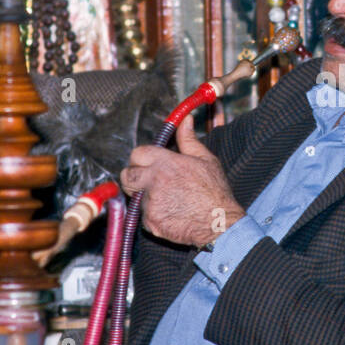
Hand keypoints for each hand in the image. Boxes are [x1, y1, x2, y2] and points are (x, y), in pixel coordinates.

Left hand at [119, 118, 245, 246]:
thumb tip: (185, 121)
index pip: (137, 153)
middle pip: (126, 175)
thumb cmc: (215, 192)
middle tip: (147, 181)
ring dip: (146, 197)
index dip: (141, 157)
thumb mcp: (206, 160)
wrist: (218, 223)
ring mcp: (150, 203)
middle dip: (133, 177)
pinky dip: (154, 214)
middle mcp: (154, 181)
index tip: (147, 162)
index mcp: (166, 163)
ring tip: (168, 199)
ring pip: (136, 197)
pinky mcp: (150, 221)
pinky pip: (144, 215)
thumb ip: (189, 140)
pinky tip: (171, 212)